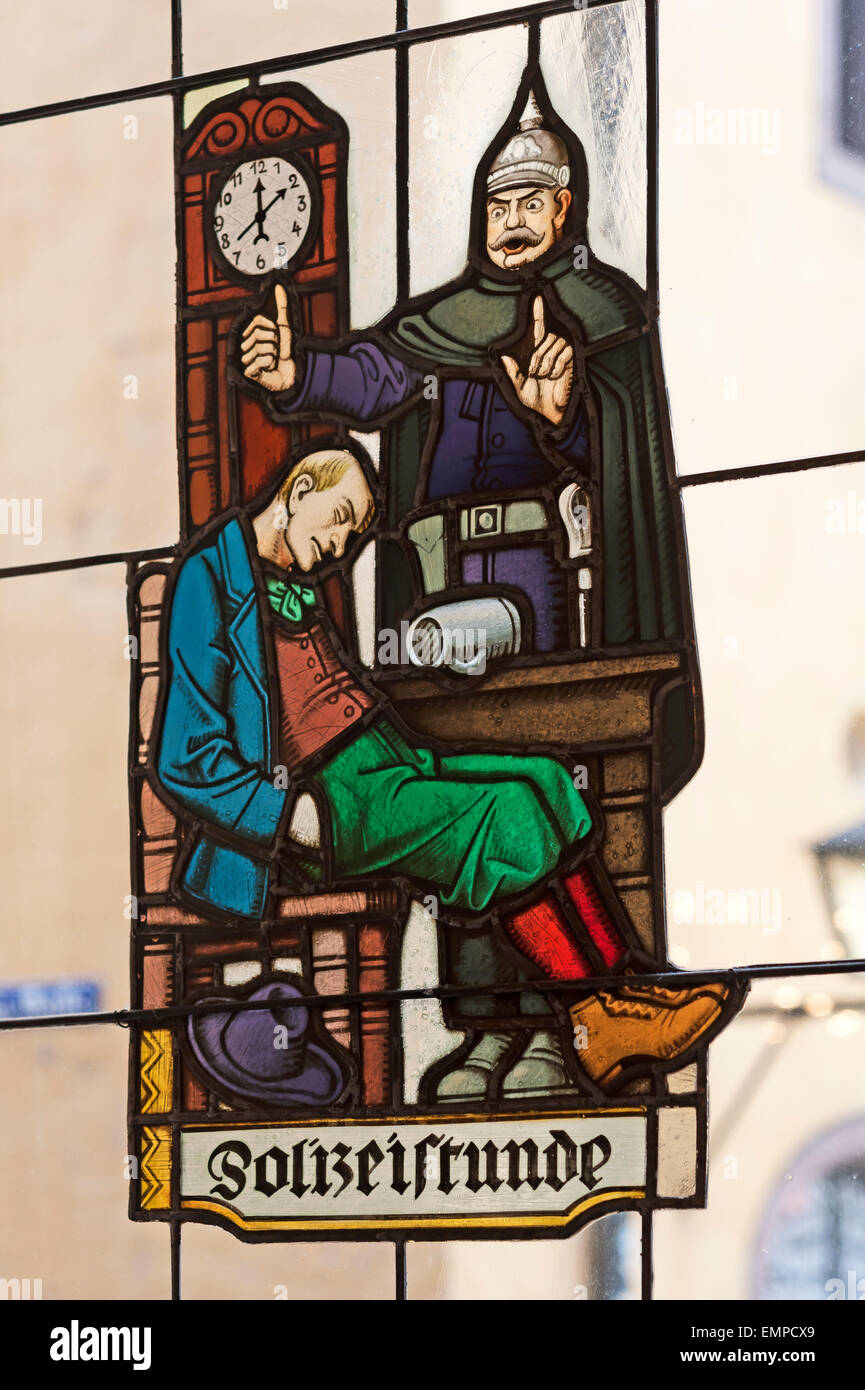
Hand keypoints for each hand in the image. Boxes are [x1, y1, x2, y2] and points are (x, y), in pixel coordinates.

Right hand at [240, 282, 295, 392]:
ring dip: (271, 354)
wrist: (290, 374)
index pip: (257, 321)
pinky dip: (266, 365)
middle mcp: (248, 345)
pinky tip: (268, 369)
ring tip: (273, 360)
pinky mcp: (248, 372)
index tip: (277, 336)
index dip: (270, 327)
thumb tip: (278, 285)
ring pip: (256, 349)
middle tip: (276, 350)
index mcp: (253, 334)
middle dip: (272, 342)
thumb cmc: (286, 353)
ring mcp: (247, 359)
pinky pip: (255, 363)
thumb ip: (282, 306)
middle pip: (257, 334)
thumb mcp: (284, 327)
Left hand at [501, 295, 573, 426]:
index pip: (537, 326)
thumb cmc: (534, 399)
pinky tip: (556, 377)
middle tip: (536, 375)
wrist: (548, 413)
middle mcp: (549, 348)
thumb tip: (502, 357)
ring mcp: (562, 352)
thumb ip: (511, 371)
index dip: (538, 311)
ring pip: (553, 345)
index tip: (536, 296)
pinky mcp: (573, 359)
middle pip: (543, 339)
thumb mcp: (517, 386)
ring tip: (546, 377)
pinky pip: (564, 354)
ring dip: (547, 364)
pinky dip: (557, 367)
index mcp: (535, 351)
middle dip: (536, 358)